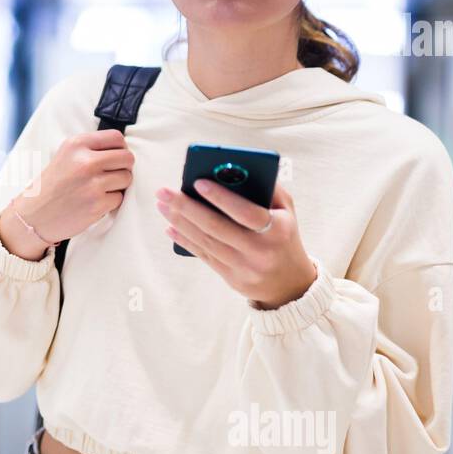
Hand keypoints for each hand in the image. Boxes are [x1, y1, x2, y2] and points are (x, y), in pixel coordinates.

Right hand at [0, 129, 134, 259]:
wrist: (34, 216)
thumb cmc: (51, 186)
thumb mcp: (65, 156)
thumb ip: (90, 149)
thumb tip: (122, 149)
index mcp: (76, 145)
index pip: (116, 137)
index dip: (121, 148)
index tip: (116, 157)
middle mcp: (85, 161)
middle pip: (127, 158)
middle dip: (123, 167)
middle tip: (112, 175)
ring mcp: (92, 184)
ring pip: (126, 178)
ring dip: (118, 185)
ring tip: (100, 189)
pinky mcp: (97, 204)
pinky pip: (119, 198)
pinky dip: (111, 202)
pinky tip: (95, 202)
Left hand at [154, 179, 316, 309]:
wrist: (290, 283)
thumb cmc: (284, 235)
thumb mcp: (286, 211)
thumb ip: (267, 188)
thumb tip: (232, 169)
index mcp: (277, 230)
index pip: (246, 212)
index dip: (222, 198)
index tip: (198, 182)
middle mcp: (260, 250)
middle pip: (217, 227)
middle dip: (186, 207)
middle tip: (164, 192)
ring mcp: (244, 267)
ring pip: (206, 242)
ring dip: (180, 221)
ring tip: (162, 205)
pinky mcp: (231, 278)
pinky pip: (204, 256)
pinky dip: (185, 240)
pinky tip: (170, 227)